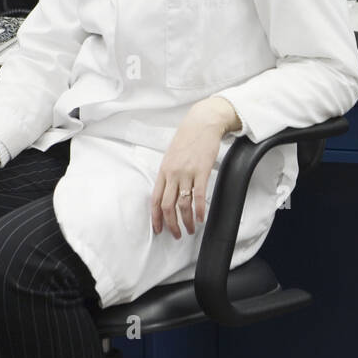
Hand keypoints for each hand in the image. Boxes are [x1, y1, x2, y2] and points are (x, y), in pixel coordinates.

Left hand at [150, 99, 236, 238]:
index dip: (156, 217)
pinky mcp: (202, 171)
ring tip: (191, 229)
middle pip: (167, 205)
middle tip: (176, 234)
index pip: (155, 199)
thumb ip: (169, 173)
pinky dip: (199, 210)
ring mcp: (187, 172)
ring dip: (186, 221)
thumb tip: (168, 191)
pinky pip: (199, 196)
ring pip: (183, 204)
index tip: (159, 229)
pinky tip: (201, 218)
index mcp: (163, 170)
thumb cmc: (188, 138)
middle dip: (171, 224)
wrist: (202, 123)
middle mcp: (172, 173)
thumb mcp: (172, 155)